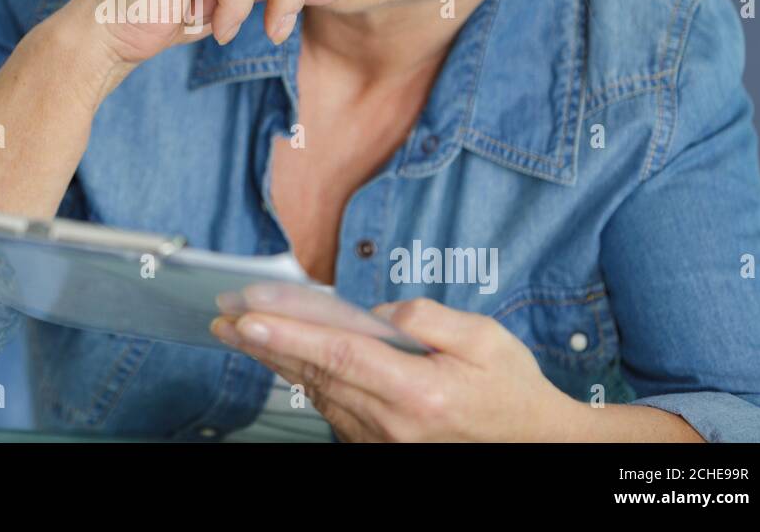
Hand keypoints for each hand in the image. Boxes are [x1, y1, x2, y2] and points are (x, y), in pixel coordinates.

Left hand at [210, 296, 581, 441]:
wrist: (536, 446)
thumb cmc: (512, 390)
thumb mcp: (485, 339)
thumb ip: (426, 318)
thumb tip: (378, 312)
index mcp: (419, 392)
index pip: (338, 354)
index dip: (288, 333)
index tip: (248, 317)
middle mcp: (393, 423)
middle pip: (315, 373)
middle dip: (264, 343)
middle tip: (224, 318)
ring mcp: (384, 442)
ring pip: (319, 392)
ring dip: (278, 360)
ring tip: (243, 332)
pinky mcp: (380, 448)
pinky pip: (334, 409)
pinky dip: (307, 381)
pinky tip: (286, 360)